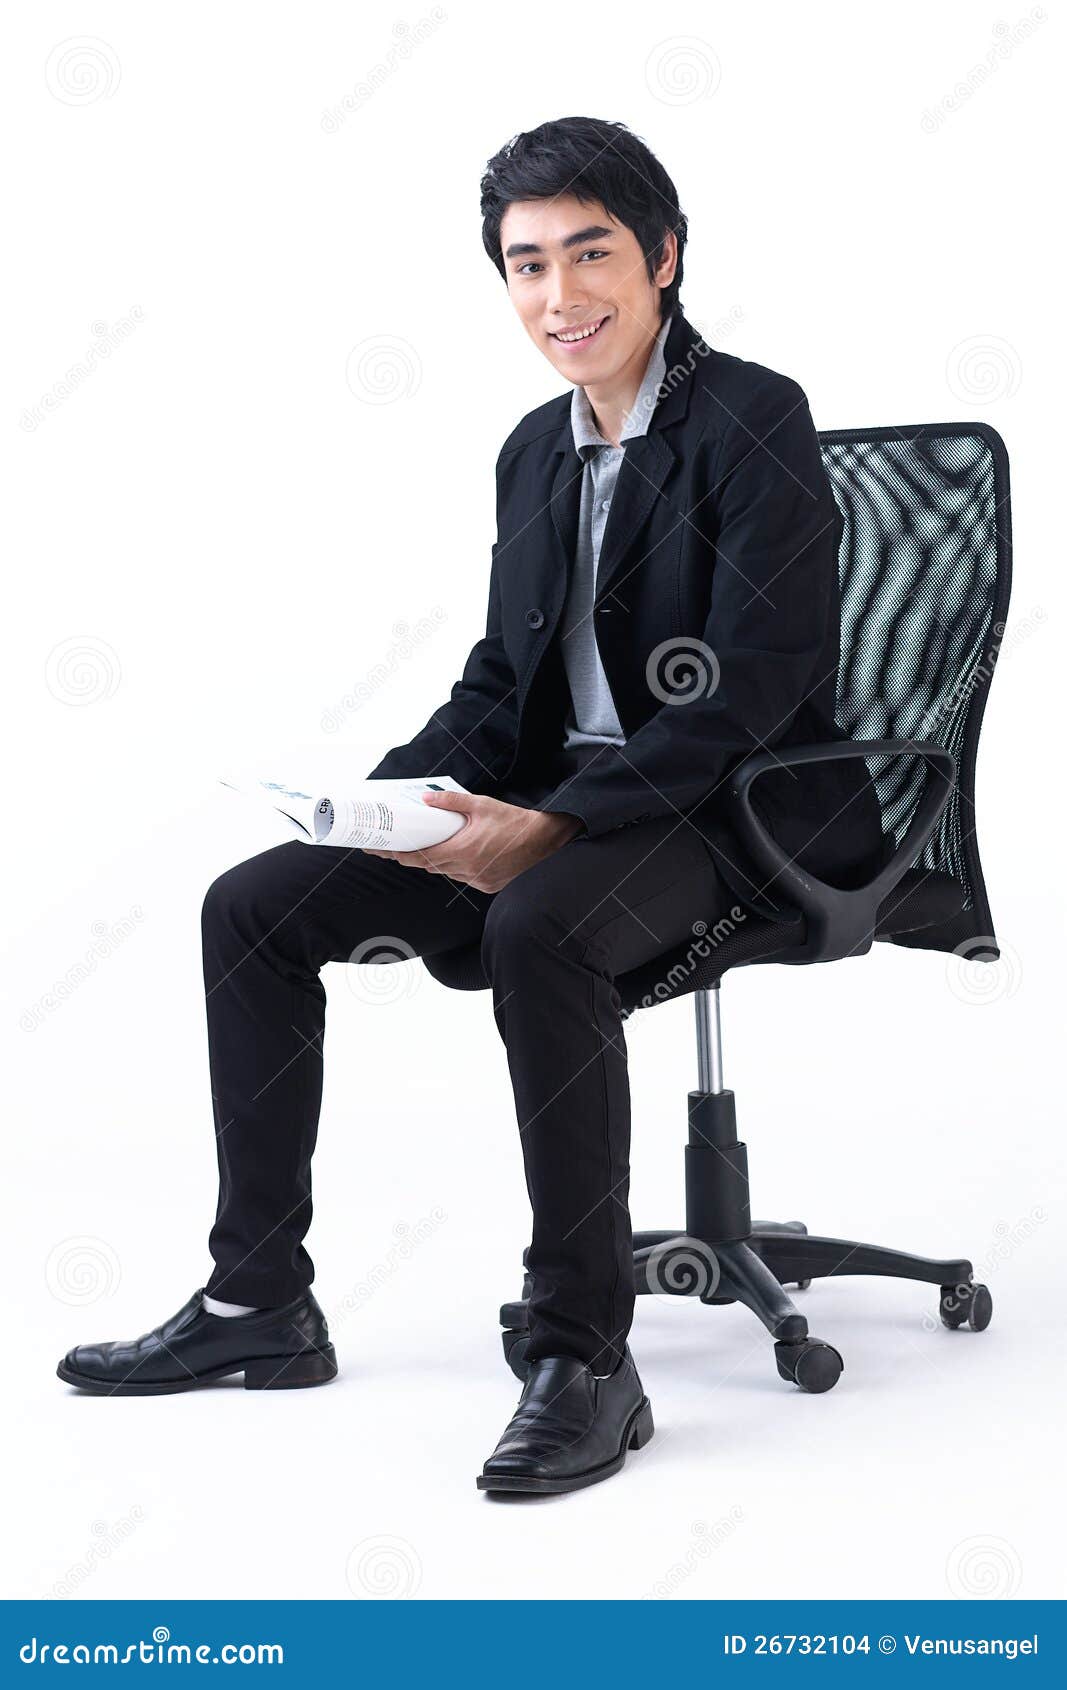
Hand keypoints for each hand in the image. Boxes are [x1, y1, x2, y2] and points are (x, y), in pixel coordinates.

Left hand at [360, 790, 581, 891]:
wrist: (546, 843)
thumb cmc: (516, 823)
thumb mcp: (482, 805)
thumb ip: (452, 802)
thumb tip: (426, 798)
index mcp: (462, 850)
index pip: (420, 857)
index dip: (398, 855)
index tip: (381, 850)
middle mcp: (466, 869)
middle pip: (428, 866)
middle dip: (409, 858)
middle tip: (391, 849)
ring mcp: (477, 880)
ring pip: (445, 872)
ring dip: (433, 862)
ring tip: (422, 847)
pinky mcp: (487, 885)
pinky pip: (462, 877)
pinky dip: (454, 867)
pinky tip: (456, 855)